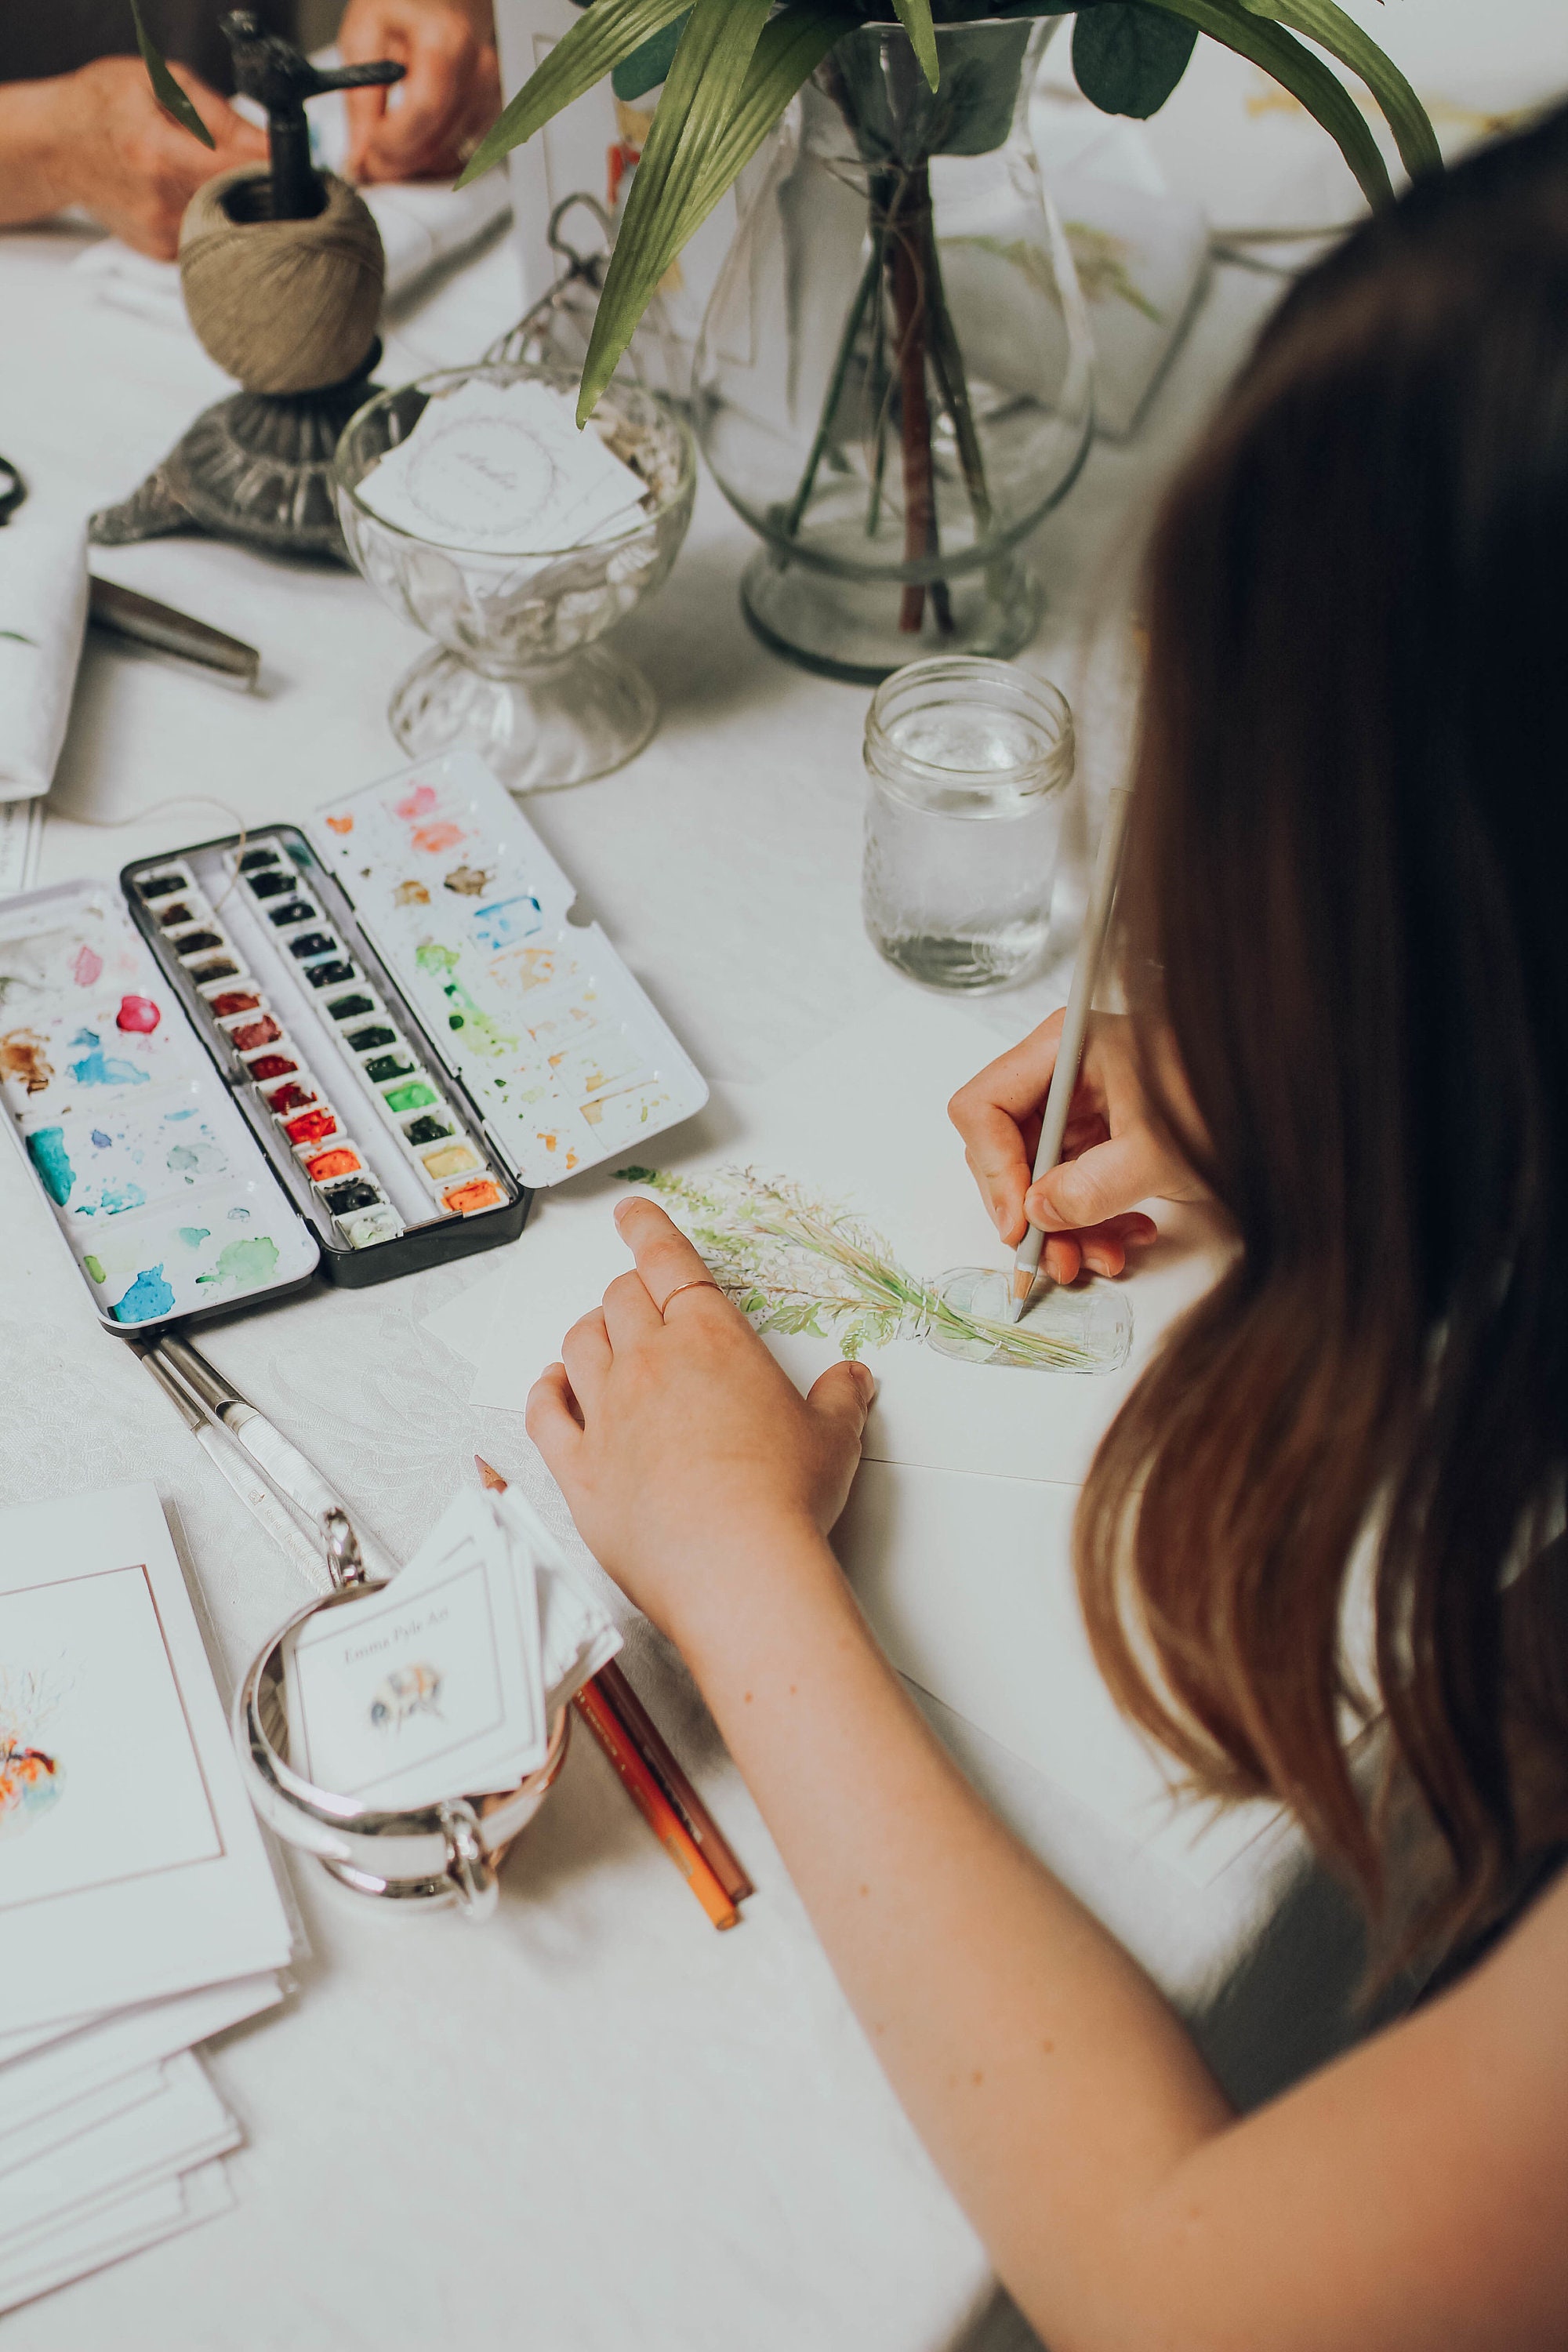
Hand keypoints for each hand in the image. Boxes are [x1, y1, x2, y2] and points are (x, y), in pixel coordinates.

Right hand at [40, 57, 265, 257]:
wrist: (56, 145)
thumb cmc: (99, 106)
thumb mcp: (159, 82)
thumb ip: (219, 114)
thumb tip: (268, 144)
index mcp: (157, 154)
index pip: (238, 173)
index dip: (270, 167)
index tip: (284, 159)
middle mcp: (159, 203)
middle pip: (239, 205)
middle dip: (256, 185)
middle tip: (252, 164)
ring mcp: (160, 234)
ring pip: (227, 224)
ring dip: (234, 200)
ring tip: (214, 174)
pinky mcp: (162, 252)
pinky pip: (208, 235)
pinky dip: (212, 215)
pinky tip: (194, 193)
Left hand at [339, 0, 500, 182]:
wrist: (439, 2)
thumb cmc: (405, 9)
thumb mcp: (365, 35)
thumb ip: (361, 99)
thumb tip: (359, 155)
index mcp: (447, 41)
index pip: (424, 110)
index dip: (392, 140)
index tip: (366, 150)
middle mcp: (477, 70)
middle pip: (437, 141)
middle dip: (395, 161)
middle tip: (365, 164)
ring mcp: (489, 96)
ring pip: (447, 157)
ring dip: (411, 164)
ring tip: (383, 150)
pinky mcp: (491, 115)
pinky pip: (459, 156)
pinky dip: (430, 159)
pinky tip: (411, 144)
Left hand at [526, 1198, 873, 1644]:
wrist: (737, 1567)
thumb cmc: (784, 1500)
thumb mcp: (832, 1439)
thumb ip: (840, 1400)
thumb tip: (853, 1381)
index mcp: (712, 1339)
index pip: (669, 1261)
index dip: (647, 1229)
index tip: (630, 1214)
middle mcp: (651, 1364)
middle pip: (620, 1299)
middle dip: (630, 1292)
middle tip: (641, 1301)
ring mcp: (609, 1413)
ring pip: (579, 1344)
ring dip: (589, 1332)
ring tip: (601, 1338)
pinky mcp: (580, 1467)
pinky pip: (546, 1413)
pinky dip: (546, 1391)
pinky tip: (555, 1386)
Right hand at [948, 1010, 1206, 1282]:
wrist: (1277, 1111)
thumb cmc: (1226, 1102)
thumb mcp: (1157, 1154)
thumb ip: (1091, 1188)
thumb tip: (1037, 1215)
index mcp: (1064, 1048)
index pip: (985, 1107)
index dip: (992, 1169)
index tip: (1018, 1223)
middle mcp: (1061, 1071)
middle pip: (1004, 1148)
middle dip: (1031, 1211)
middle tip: (1055, 1258)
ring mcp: (1079, 1103)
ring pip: (1037, 1176)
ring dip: (1063, 1228)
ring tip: (1101, 1258)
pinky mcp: (1098, 1132)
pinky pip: (1071, 1183)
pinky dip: (1090, 1219)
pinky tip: (1125, 1236)